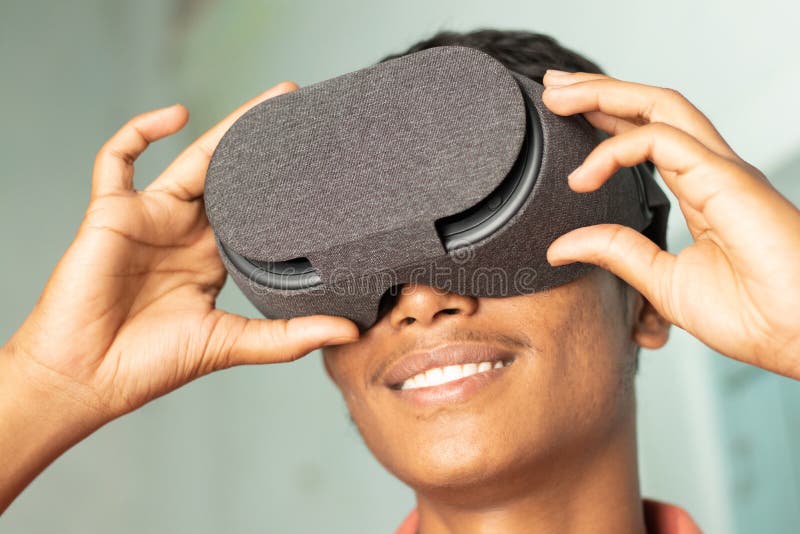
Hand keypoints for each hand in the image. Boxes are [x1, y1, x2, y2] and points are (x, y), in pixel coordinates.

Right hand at [3, 81, 359, 426]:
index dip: (284, 186)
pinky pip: (117, 158)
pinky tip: (176, 115)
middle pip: (232, 173)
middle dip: (265, 142)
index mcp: (213, 257)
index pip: (257, 209)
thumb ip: (289, 336)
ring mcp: (149, 218)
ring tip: (275, 99)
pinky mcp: (112, 213)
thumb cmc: (151, 365)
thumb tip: (350, 331)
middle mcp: (185, 231)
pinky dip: (141, 131)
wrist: (86, 379)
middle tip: (305, 111)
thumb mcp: (231, 344)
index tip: (321, 166)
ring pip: (193, 156)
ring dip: (230, 126)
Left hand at [542, 70, 799, 378]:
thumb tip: (558, 248)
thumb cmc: (751, 315)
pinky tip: (583, 175)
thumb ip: (616, 254)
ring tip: (557, 94)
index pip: (647, 134)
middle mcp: (711, 169)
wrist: (799, 337)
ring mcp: (721, 170)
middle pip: (651, 106)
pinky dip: (617, 150)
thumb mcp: (661, 282)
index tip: (564, 115)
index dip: (606, 117)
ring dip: (604, 94)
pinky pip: (664, 141)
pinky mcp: (727, 180)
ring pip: (659, 106)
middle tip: (552, 86)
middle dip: (598, 90)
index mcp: (701, 188)